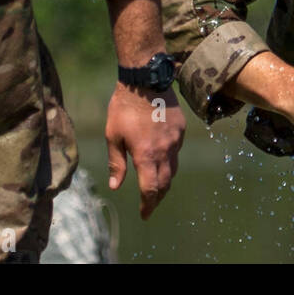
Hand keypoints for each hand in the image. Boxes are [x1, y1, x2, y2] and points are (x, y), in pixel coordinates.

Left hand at [105, 84, 184, 219]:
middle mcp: (165, 150)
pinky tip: (160, 156)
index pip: (151, 189)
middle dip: (157, 198)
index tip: (144, 215)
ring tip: (154, 184)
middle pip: (165, 184)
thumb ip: (117, 163)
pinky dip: (169, 160)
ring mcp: (176, 140)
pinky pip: (177, 151)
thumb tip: (115, 187)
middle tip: (149, 204)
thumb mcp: (113, 136)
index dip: (147, 205)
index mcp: (146, 155)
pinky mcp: (181, 129)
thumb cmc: (124, 107)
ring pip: (173, 168)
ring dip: (164, 180)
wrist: (145, 79)